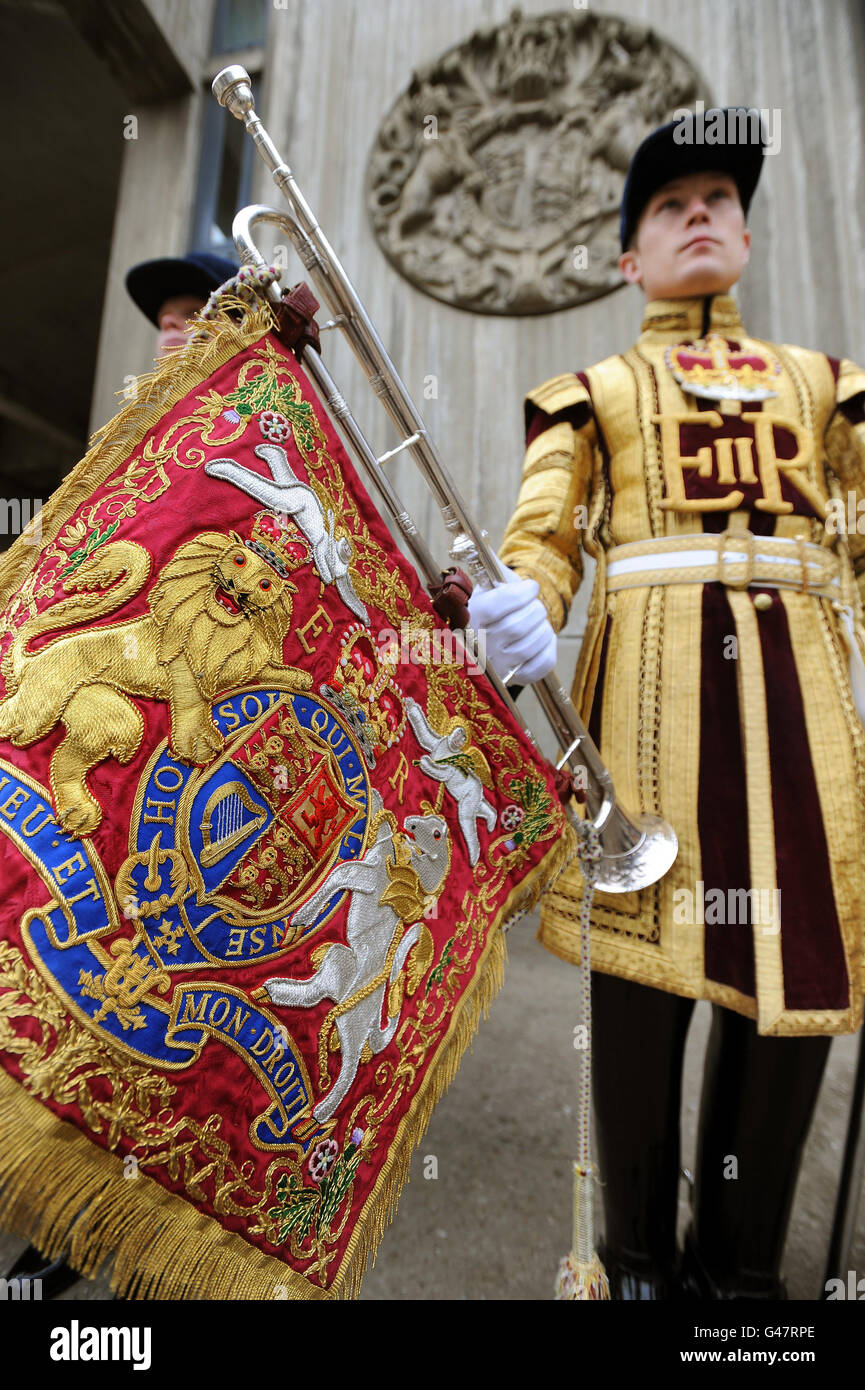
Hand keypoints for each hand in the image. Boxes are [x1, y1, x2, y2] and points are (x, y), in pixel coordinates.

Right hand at [467, 562, 557, 683]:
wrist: (483, 643)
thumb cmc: (489, 609)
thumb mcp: (484, 586)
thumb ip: (489, 565)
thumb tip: (479, 539)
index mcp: (470, 618)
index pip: (500, 604)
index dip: (522, 592)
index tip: (530, 587)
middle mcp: (480, 645)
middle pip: (519, 625)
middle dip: (535, 609)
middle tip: (533, 605)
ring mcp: (497, 666)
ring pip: (533, 643)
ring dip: (543, 627)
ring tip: (537, 622)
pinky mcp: (515, 678)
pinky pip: (543, 663)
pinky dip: (549, 647)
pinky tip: (541, 639)